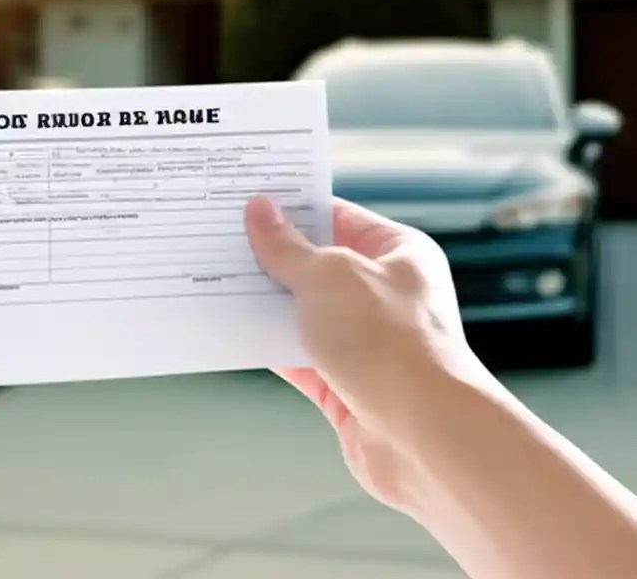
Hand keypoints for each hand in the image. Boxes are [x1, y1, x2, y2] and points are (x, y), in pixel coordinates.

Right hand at [244, 196, 500, 513]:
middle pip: (315, 265)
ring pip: (302, 313)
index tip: (246, 200)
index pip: (337, 217)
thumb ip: (287, 248)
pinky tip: (229, 334)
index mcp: (398, 253)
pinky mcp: (344, 385)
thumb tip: (260, 212)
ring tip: (212, 282)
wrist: (424, 437)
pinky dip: (265, 347)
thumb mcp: (328, 277)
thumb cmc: (392, 344)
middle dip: (269, 257)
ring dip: (263, 304)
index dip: (291, 207)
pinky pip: (295, 357)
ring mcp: (365, 342)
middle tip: (218, 239)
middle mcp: (384, 294)